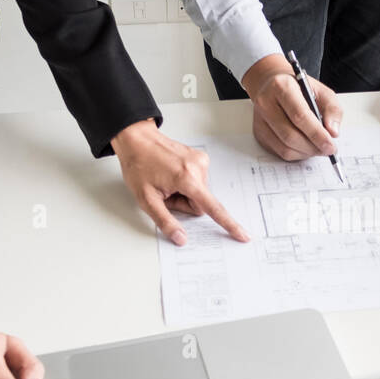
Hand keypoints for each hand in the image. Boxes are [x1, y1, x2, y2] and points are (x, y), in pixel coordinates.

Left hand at [112, 119, 249, 245]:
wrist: (137, 140)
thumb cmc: (138, 165)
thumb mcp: (146, 199)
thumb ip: (165, 221)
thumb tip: (181, 238)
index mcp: (187, 178)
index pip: (212, 208)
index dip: (228, 224)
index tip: (243, 235)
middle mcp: (199, 167)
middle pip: (201, 203)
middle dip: (184, 203)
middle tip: (165, 193)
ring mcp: (201, 161)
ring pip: (200, 193)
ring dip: (184, 193)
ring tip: (167, 182)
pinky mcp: (200, 158)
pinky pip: (198, 182)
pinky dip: (186, 184)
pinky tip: (172, 175)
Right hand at [242, 54, 341, 160]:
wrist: (273, 84)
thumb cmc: (300, 88)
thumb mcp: (322, 91)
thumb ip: (332, 109)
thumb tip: (333, 132)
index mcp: (282, 87)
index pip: (300, 116)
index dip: (317, 134)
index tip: (331, 145)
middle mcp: (266, 103)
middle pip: (290, 135)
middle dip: (313, 147)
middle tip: (328, 150)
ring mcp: (260, 119)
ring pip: (284, 147)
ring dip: (306, 152)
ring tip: (318, 148)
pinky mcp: (259, 132)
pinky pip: (279, 152)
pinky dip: (297, 154)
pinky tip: (305, 147)